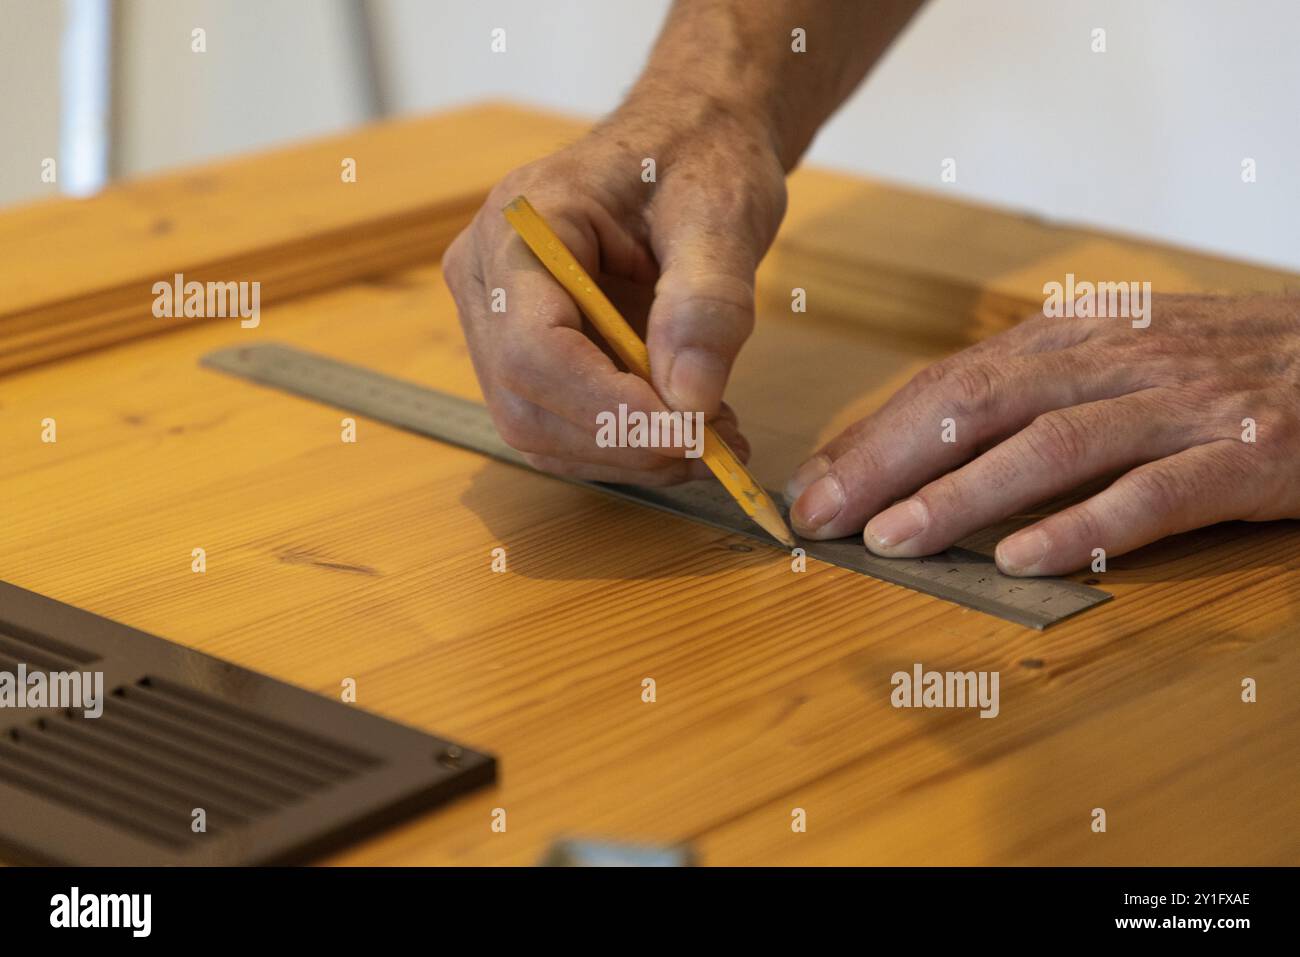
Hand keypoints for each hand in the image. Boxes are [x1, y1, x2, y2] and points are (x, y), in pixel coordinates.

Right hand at [442, 97, 786, 484]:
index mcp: (519, 227)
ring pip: (539, 432)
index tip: (690, 431)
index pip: (533, 347)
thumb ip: (706, 301)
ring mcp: (497, 323)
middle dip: (623, 440)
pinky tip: (688, 431)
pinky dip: (627, 448)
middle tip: (715, 445)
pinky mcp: (527, 356)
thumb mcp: (721, 213)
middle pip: (526, 403)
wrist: (689, 145)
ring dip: (629, 456)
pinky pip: (561, 430)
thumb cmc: (699, 159)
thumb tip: (690, 399)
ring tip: (714, 439)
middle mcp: (487, 280)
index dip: (607, 407)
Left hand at [786, 294, 1299, 574]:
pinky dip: (1084, 529)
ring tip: (894, 540)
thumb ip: (1025, 392)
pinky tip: (1023, 561)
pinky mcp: (1245, 455)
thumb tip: (917, 443)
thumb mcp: (1111, 355)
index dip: (873, 436)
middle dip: (889, 462)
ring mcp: (1181, 406)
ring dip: (963, 495)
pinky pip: (1153, 495)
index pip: (949, 383)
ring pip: (1052, 446)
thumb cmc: (1218, 363)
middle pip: (981, 405)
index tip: (812, 486)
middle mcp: (1116, 360)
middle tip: (823, 516)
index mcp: (1074, 336)